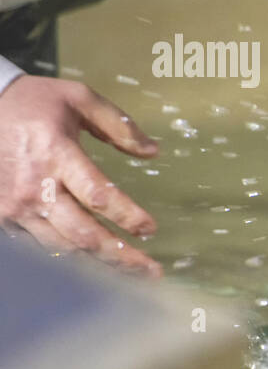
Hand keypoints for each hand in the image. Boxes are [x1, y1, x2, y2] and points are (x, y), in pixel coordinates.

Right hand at [0, 75, 161, 275]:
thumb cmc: (31, 102)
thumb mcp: (78, 97)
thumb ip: (119, 125)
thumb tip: (153, 152)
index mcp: (56, 154)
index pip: (99, 196)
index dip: (128, 217)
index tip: (151, 229)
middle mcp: (34, 187)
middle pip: (83, 234)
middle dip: (121, 256)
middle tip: (151, 270)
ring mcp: (15, 206)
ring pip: (62, 247)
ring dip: (98, 263)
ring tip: (130, 271)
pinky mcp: (3, 216)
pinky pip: (39, 246)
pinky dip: (70, 257)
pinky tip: (94, 262)